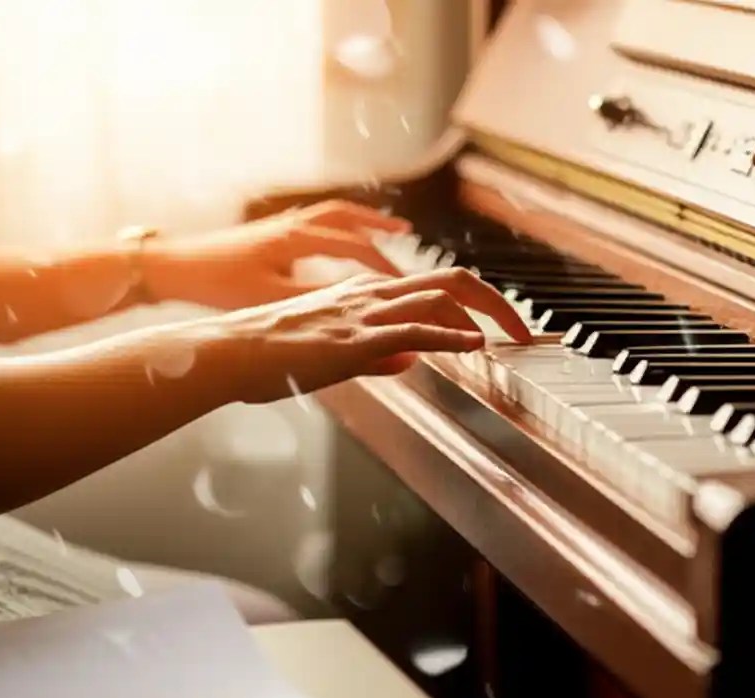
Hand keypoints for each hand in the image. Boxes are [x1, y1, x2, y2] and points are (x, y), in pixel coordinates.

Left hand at [140, 200, 411, 309]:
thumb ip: (315, 305)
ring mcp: (277, 227)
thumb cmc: (215, 284)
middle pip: (346, 217)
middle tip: (406, 234)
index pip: (353, 246)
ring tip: (381, 231)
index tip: (406, 282)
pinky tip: (336, 247)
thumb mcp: (269, 300)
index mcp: (295, 239)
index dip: (383, 265)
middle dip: (378, 227)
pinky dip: (335, 230)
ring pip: (329, 216)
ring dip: (358, 223)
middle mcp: (290, 226)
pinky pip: (313, 224)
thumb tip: (352, 310)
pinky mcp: (266, 236)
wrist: (170, 266)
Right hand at [192, 268, 531, 403]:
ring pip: (439, 297)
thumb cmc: (269, 353)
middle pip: (450, 281)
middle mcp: (370, 294)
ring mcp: (363, 313)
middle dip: (497, 302)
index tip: (503, 324)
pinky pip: (414, 330)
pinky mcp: (354, 337)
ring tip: (514, 336)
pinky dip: (451, 336)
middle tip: (525, 329)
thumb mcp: (333, 350)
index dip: (476, 302)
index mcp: (365, 294)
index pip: (434, 287)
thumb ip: (375, 352)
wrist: (229, 352)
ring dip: (486, 316)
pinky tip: (475, 345)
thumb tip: (411, 359)